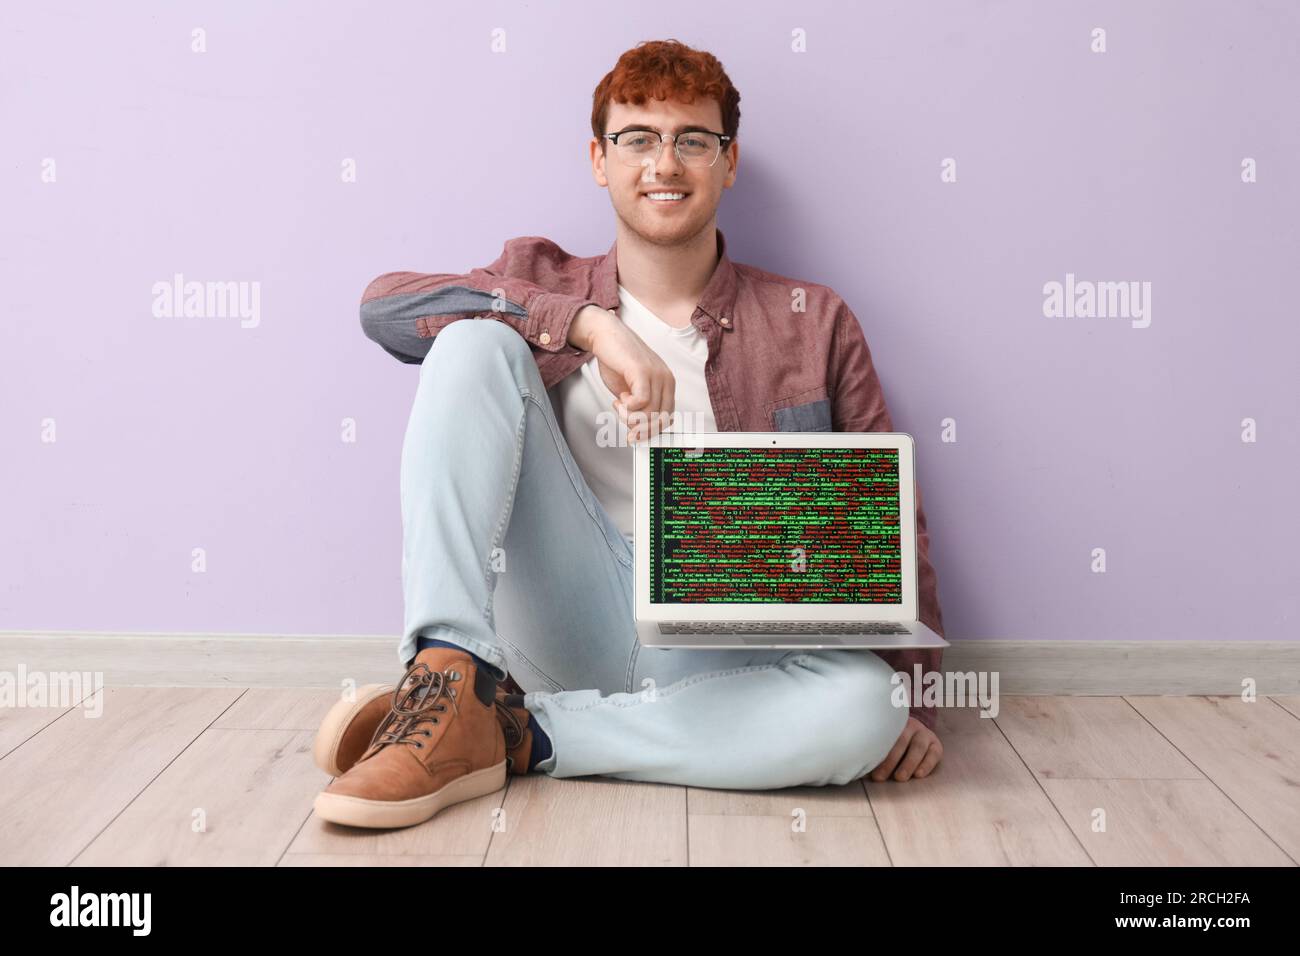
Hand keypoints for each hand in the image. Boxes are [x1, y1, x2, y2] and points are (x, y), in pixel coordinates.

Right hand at [574, 306, 674, 441]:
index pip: (667, 417)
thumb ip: (638, 408)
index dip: (650, 430)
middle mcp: (665, 378)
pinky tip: (620, 398)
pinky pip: (641, 401)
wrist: (605, 335)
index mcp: (666, 383)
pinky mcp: (643, 371)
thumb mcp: (630, 391)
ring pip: (650, 413)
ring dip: (629, 416)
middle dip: (639, 427)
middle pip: (660, 418)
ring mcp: (656, 374)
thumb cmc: (617, 361)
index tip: (635, 434)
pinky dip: (628, 407)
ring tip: (619, 405)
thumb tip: (638, 430)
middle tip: (623, 420)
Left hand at [867, 717, 942, 781]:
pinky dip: (927, 764)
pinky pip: (934, 753)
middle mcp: (910, 725)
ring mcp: (924, 733)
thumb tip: (856, 768)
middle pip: (900, 741)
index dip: (875, 753)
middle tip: (879, 777)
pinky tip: (918, 775)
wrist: (916, 732)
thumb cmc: (892, 741)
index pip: (884, 735)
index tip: (866, 768)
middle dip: (889, 761)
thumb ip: (873, 750)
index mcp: (893, 722)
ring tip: (899, 778)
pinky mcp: (936, 744)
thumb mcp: (883, 740)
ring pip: (918, 747)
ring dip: (908, 763)